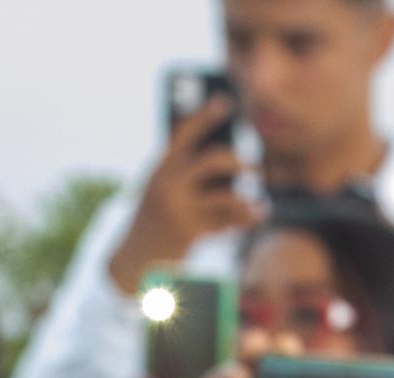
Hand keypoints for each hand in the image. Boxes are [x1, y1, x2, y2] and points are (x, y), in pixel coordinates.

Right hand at [107, 96, 260, 293]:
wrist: (133, 260)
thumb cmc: (156, 219)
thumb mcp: (162, 190)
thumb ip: (187, 172)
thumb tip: (231, 161)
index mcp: (160, 167)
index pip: (184, 133)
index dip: (205, 115)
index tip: (225, 101)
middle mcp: (168, 183)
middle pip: (215, 160)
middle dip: (239, 162)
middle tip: (254, 168)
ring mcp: (179, 208)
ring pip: (226, 197)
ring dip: (246, 202)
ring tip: (259, 206)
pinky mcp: (189, 232)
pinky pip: (225, 223)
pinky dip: (241, 222)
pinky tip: (255, 219)